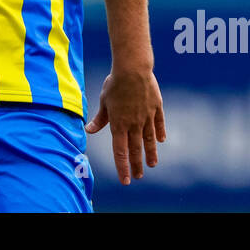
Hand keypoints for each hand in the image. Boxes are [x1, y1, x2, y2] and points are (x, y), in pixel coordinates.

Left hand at [85, 67, 166, 183]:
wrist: (133, 69)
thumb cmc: (115, 84)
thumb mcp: (104, 101)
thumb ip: (99, 119)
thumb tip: (88, 130)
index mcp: (119, 124)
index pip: (120, 151)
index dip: (122, 167)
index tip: (125, 180)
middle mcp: (134, 124)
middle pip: (135, 149)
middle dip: (136, 164)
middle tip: (138, 176)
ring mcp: (147, 117)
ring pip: (149, 140)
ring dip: (150, 153)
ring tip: (152, 164)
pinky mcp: (156, 107)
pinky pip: (159, 123)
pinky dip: (159, 132)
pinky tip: (160, 140)